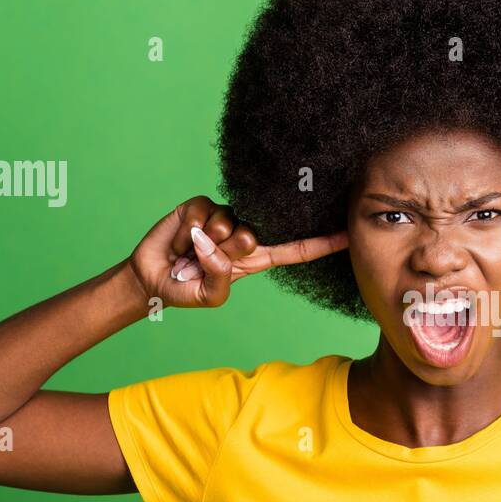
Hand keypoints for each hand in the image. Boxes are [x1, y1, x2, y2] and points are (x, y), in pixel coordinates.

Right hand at [127, 195, 347, 307]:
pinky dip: (189, 229)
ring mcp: (223, 217)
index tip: (349, 234)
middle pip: (254, 235)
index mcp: (256, 258)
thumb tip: (216, 242)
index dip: (321, 243)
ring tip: (190, 253)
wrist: (152, 278)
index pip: (295, 249)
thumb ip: (219, 277)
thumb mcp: (210, 296)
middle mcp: (244, 234)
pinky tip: (181, 239)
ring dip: (205, 242)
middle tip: (205, 261)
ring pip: (227, 222)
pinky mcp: (201, 206)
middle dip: (228, 250)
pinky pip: (204, 210)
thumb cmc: (186, 290)